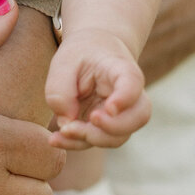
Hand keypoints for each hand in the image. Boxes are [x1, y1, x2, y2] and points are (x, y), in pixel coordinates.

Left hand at [44, 28, 149, 149]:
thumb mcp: (64, 61)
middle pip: (137, 118)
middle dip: (107, 129)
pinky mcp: (108, 126)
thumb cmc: (80, 53)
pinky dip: (77, 143)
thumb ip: (60, 89)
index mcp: (122, 69)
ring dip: (89, 140)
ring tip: (62, 132)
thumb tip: (66, 122)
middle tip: (74, 125)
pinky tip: (56, 139)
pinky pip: (99, 140)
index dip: (125, 98)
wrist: (94, 51)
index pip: (133, 83)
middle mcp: (131, 94)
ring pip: (119, 136)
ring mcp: (123, 113)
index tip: (109, 108)